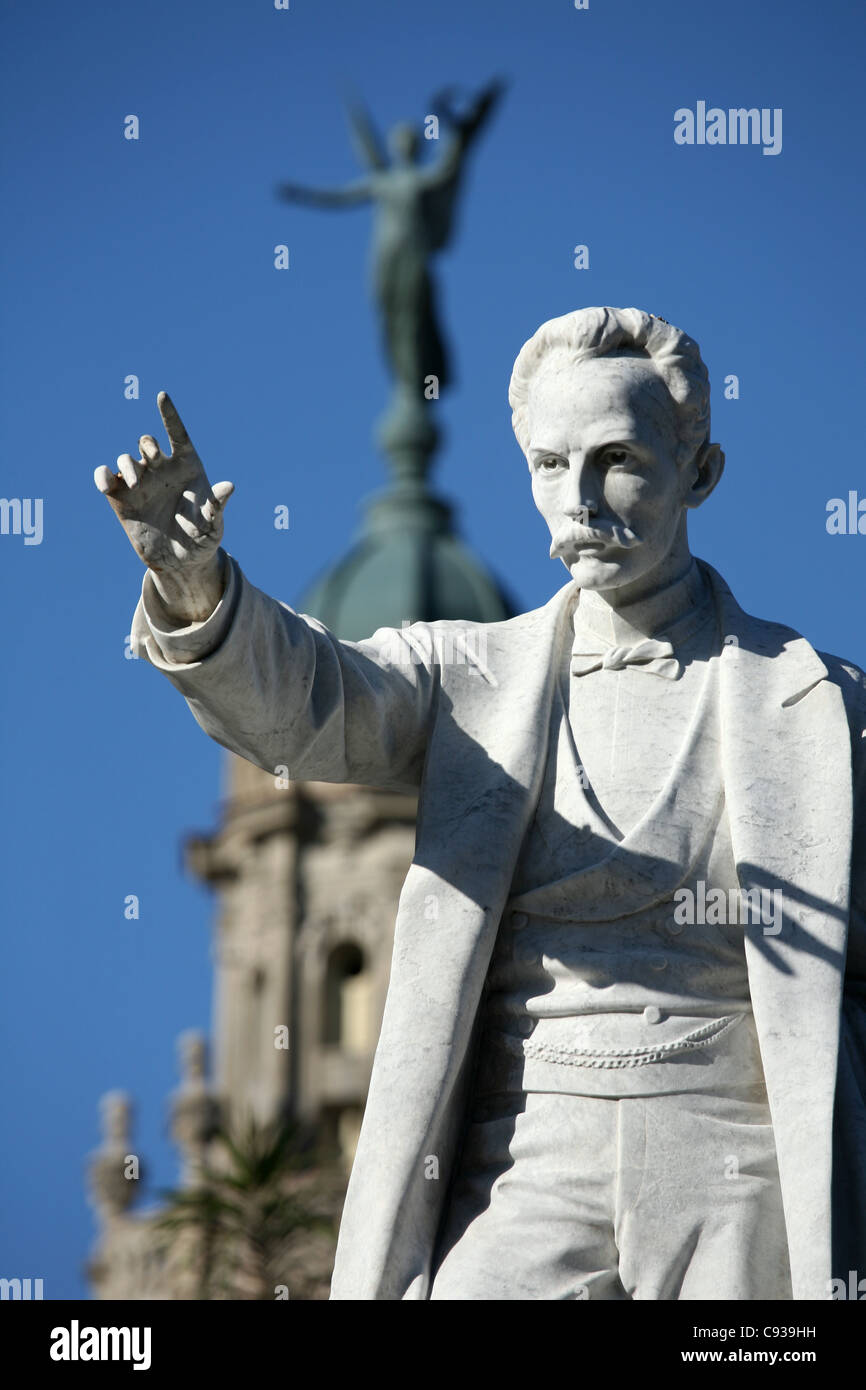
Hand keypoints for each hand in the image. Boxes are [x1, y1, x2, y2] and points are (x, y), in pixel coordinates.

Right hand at [95, 393, 233, 621]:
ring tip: (135, 482)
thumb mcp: (214, 526)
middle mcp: (161, 469)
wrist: (180, 563)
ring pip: (126, 458)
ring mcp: (140, 482)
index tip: (162, 396)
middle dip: (148, 447)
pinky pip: (105, 477)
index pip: (177, 432)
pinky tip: (105, 482)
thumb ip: (218, 506)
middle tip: (152, 459)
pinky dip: (102, 475)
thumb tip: (229, 486)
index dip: (169, 414)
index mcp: (187, 466)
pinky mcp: (120, 498)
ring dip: (128, 464)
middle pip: (147, 444)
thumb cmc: (203, 540)